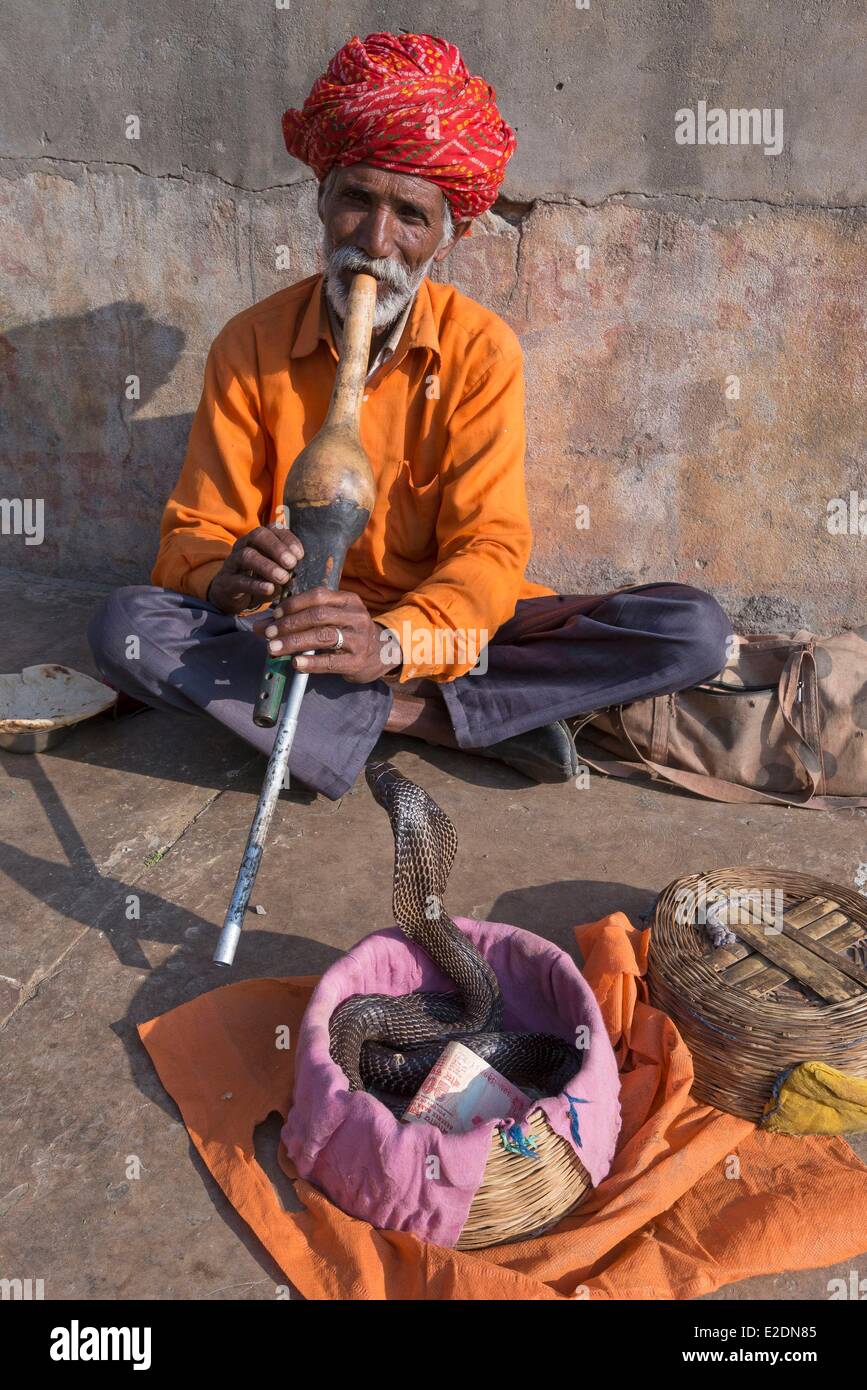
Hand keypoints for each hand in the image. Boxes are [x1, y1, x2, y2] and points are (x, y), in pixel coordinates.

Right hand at [206, 525, 303, 614]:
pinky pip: (239, 580)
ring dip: (267, 566)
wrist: (231, 596)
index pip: (273, 529)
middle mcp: (243, 545)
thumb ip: (288, 566)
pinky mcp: (226, 582)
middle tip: (291, 563)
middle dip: (277, 548)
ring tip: (283, 578)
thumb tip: (308, 568)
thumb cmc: (259, 579)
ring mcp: (232, 562)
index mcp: (257, 539)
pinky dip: (255, 585)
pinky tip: (269, 589)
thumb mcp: (276, 569)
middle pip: (258, 536)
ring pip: (246, 556)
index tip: (300, 555)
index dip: (287, 539)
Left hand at [251, 587, 400, 683]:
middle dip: (289, 624)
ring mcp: (359, 639)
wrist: (382, 654)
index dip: (293, 604)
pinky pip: (330, 661)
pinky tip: (295, 664)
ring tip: (273, 649)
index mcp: (349, 600)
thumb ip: (302, 618)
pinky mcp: (357, 661)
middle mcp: (356, 616)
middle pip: (317, 616)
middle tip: (267, 634)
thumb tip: (262, 625)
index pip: (318, 596)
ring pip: (323, 636)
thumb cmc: (349, 633)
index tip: (274, 614)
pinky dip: (310, 662)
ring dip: (294, 642)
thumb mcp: (333, 618)